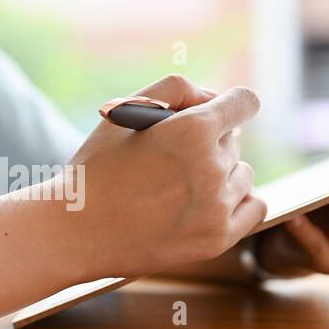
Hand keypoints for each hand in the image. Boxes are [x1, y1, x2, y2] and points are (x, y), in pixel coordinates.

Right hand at [69, 75, 268, 278]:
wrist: (75, 233)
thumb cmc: (97, 168)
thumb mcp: (126, 111)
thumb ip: (177, 89)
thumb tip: (215, 98)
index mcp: (193, 130)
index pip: (245, 102)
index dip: (230, 104)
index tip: (219, 114)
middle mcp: (212, 168)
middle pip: (235, 141)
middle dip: (210, 143)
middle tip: (170, 161)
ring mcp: (217, 207)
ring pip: (243, 174)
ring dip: (221, 175)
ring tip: (179, 187)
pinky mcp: (217, 239)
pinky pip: (254, 208)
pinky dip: (236, 202)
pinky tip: (207, 204)